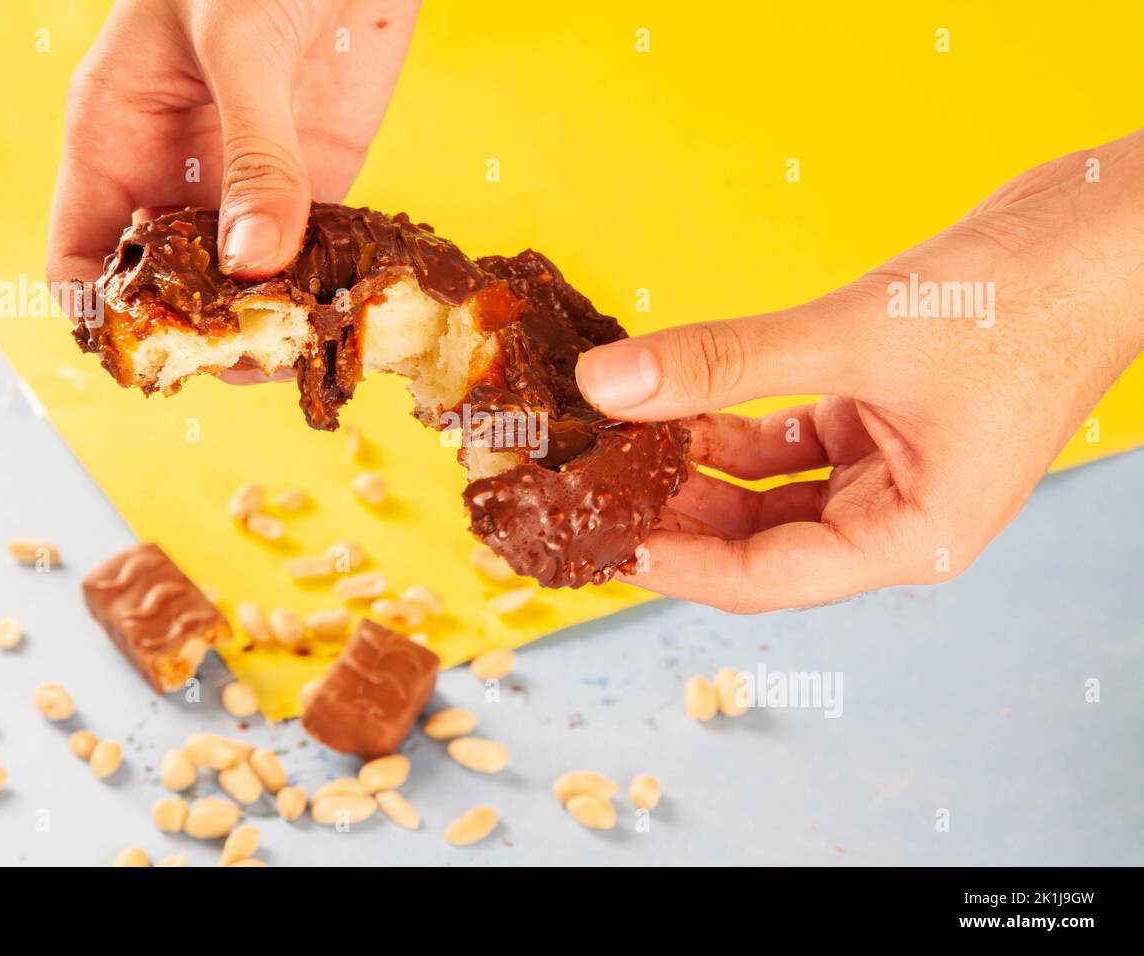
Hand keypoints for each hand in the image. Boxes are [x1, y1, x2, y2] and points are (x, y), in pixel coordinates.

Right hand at [46, 0, 418, 383]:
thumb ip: (252, 153)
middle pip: (167, 289)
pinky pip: (312, 255)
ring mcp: (249, 182)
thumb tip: (252, 263)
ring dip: (268, 323)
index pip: (81, 256)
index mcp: (117, 136)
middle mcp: (178, 172)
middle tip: (247, 361)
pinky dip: (323, 291)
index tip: (150, 358)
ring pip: (242, 285)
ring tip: (299, 348)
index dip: (105, 317)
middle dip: (198, 335)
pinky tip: (340, 315)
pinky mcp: (320, 178)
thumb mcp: (239, 44)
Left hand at [577, 129, 1143, 611]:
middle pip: (759, 542)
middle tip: (595, 494)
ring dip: (695, 468)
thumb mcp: (855, 335)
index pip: (768, 579)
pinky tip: (677, 402)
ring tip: (619, 445)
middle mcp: (896, 516)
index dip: (679, 564)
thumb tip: (613, 383)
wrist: (1104, 233)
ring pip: (766, 491)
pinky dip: (731, 423)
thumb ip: (726, 361)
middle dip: (677, 516)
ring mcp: (887, 468)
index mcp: (912, 536)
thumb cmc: (1027, 300)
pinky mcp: (877, 418)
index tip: (605, 543)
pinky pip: (785, 440)